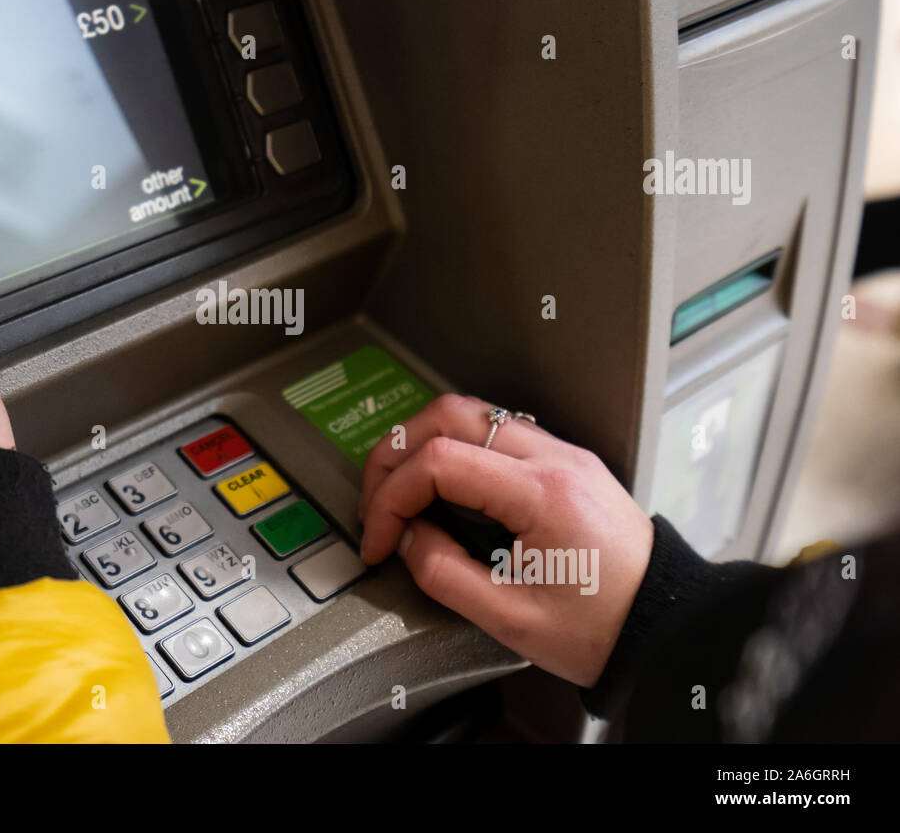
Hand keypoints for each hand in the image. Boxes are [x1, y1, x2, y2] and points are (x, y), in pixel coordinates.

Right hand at [359, 395, 653, 686]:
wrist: (665, 626)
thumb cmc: (604, 628)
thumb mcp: (511, 619)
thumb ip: (444, 574)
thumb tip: (406, 539)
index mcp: (544, 494)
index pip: (440, 461)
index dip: (392, 496)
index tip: (380, 537)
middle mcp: (555, 459)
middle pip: (449, 414)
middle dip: (395, 453)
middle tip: (375, 501)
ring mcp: (562, 454)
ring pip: (471, 412)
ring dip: (423, 444)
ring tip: (401, 492)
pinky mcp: (563, 463)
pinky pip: (495, 432)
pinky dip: (454, 450)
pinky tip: (442, 490)